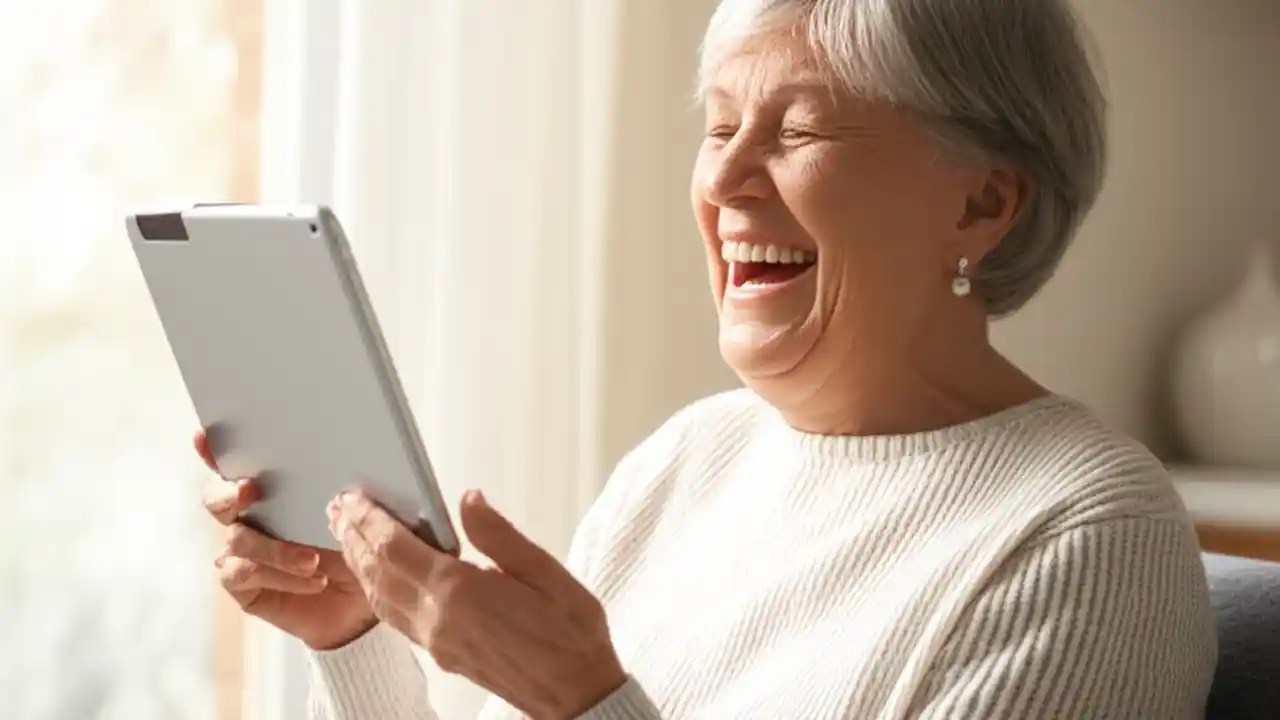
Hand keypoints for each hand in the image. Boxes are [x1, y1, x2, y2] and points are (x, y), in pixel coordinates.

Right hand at [195, 429, 376, 649]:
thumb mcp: (357, 517)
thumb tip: (351, 474)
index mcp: (272, 493)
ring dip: (276, 550)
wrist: (362, 603)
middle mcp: (249, 519)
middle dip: (227, 493)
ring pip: (236, 541)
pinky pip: (244, 574)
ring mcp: (243, 553)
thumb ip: (346, 492)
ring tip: (314, 562)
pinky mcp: (244, 586)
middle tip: (249, 491)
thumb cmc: (355, 550)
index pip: (236, 465)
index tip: (203, 437)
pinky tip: (313, 581)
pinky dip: (280, 576)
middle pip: (216, 499)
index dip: (214, 450)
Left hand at [328, 488, 625, 719]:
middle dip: (353, 536)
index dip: (369, 519)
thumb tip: (468, 499)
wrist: (575, 693)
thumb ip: (498, 534)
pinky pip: (394, 617)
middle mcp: (438, 619)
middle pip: (378, 572)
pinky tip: (378, 576)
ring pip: (380, 597)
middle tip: (336, 507)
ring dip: (359, 563)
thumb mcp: (545, 571)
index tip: (352, 496)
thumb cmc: (569, 634)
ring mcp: (436, 641)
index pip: (396, 547)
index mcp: (461, 592)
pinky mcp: (442, 655)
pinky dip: (377, 589)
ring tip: (346, 535)